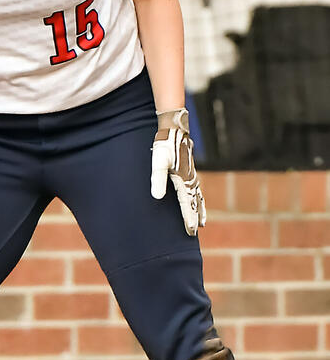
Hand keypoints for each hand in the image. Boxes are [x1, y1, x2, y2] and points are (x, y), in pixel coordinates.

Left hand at [150, 108, 205, 235]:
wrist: (175, 128)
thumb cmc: (165, 144)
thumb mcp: (158, 162)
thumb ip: (157, 179)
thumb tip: (157, 197)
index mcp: (183, 180)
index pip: (187, 203)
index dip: (188, 217)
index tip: (191, 230)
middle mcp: (190, 178)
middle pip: (195, 202)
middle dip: (195, 216)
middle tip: (196, 230)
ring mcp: (191, 173)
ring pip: (198, 195)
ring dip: (200, 208)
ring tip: (203, 220)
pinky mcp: (190, 169)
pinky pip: (197, 188)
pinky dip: (199, 197)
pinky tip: (197, 199)